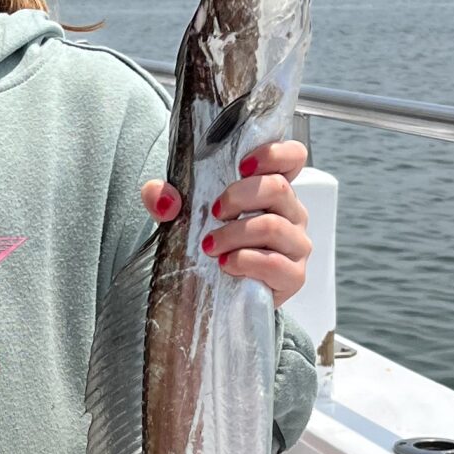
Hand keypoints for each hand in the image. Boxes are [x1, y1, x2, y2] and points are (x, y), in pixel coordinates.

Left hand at [141, 138, 311, 305]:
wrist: (211, 300)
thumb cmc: (210, 250)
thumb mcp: (183, 219)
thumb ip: (167, 201)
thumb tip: (157, 193)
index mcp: (271, 191)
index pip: (293, 157)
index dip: (273, 153)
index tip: (242, 165)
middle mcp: (291, 213)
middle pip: (278, 187)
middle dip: (238, 196)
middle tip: (214, 212)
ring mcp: (296, 244)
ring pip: (273, 226)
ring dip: (233, 234)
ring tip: (210, 246)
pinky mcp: (294, 276)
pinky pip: (274, 263)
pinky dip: (244, 261)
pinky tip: (226, 264)